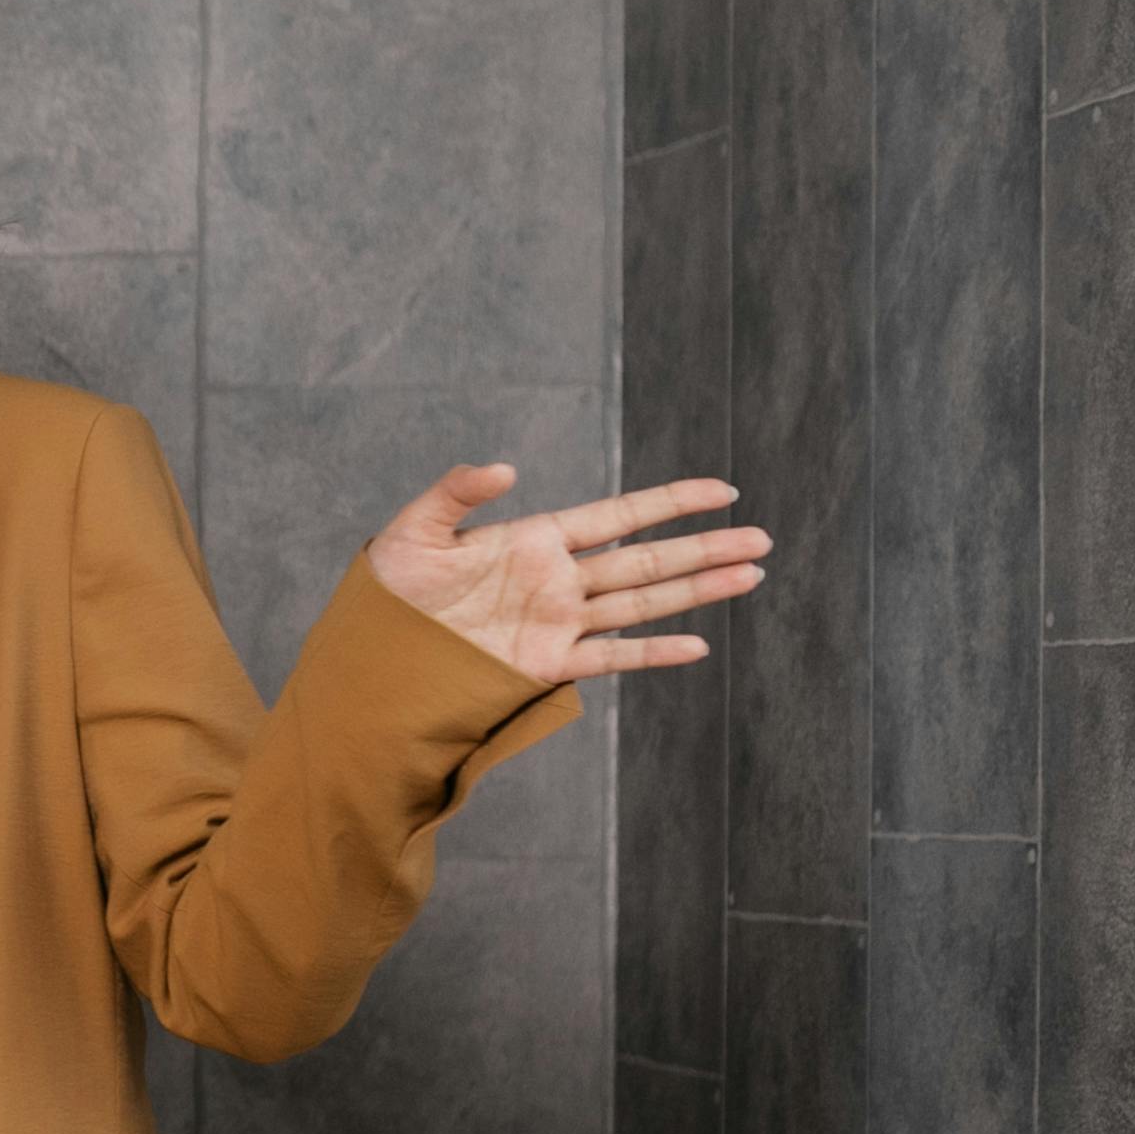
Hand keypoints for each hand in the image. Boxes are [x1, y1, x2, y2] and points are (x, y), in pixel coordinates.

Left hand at [363, 468, 770, 683]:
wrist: (372, 656)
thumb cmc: (387, 589)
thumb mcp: (415, 531)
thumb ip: (456, 493)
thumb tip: (505, 469)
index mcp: (536, 539)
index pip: (619, 515)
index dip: (671, 501)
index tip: (723, 489)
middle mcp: (558, 579)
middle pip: (647, 558)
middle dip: (705, 547)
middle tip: (762, 536)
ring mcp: (558, 622)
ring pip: (642, 602)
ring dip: (697, 590)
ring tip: (751, 574)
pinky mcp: (546, 664)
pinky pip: (610, 657)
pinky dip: (651, 652)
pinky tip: (696, 644)